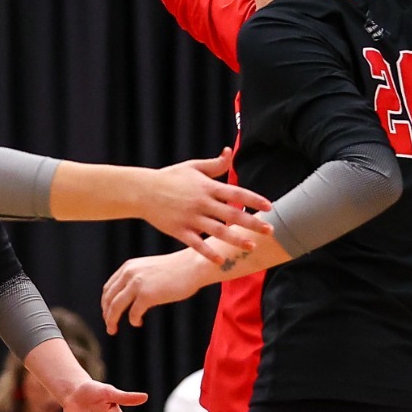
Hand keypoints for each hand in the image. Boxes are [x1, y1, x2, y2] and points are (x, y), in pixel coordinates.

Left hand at [102, 252, 209, 332]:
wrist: (193, 266)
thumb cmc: (176, 270)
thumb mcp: (149, 269)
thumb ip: (137, 279)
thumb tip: (128, 298)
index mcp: (128, 267)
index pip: (109, 288)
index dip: (105, 303)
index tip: (107, 313)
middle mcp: (129, 273)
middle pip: (109, 299)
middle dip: (106, 314)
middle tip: (110, 326)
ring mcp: (137, 284)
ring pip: (115, 307)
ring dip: (112, 320)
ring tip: (113, 329)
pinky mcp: (147, 295)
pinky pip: (133, 313)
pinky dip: (133, 320)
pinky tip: (138, 322)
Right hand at [141, 149, 272, 261]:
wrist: (142, 190)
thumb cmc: (168, 177)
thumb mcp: (192, 167)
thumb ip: (214, 164)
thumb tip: (229, 152)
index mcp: (207, 187)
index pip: (236, 193)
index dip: (253, 199)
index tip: (269, 206)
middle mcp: (201, 203)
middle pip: (232, 214)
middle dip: (252, 223)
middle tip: (270, 230)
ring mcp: (190, 218)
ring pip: (217, 231)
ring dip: (235, 239)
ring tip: (251, 246)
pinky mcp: (179, 230)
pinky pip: (196, 243)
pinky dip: (208, 252)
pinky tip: (220, 260)